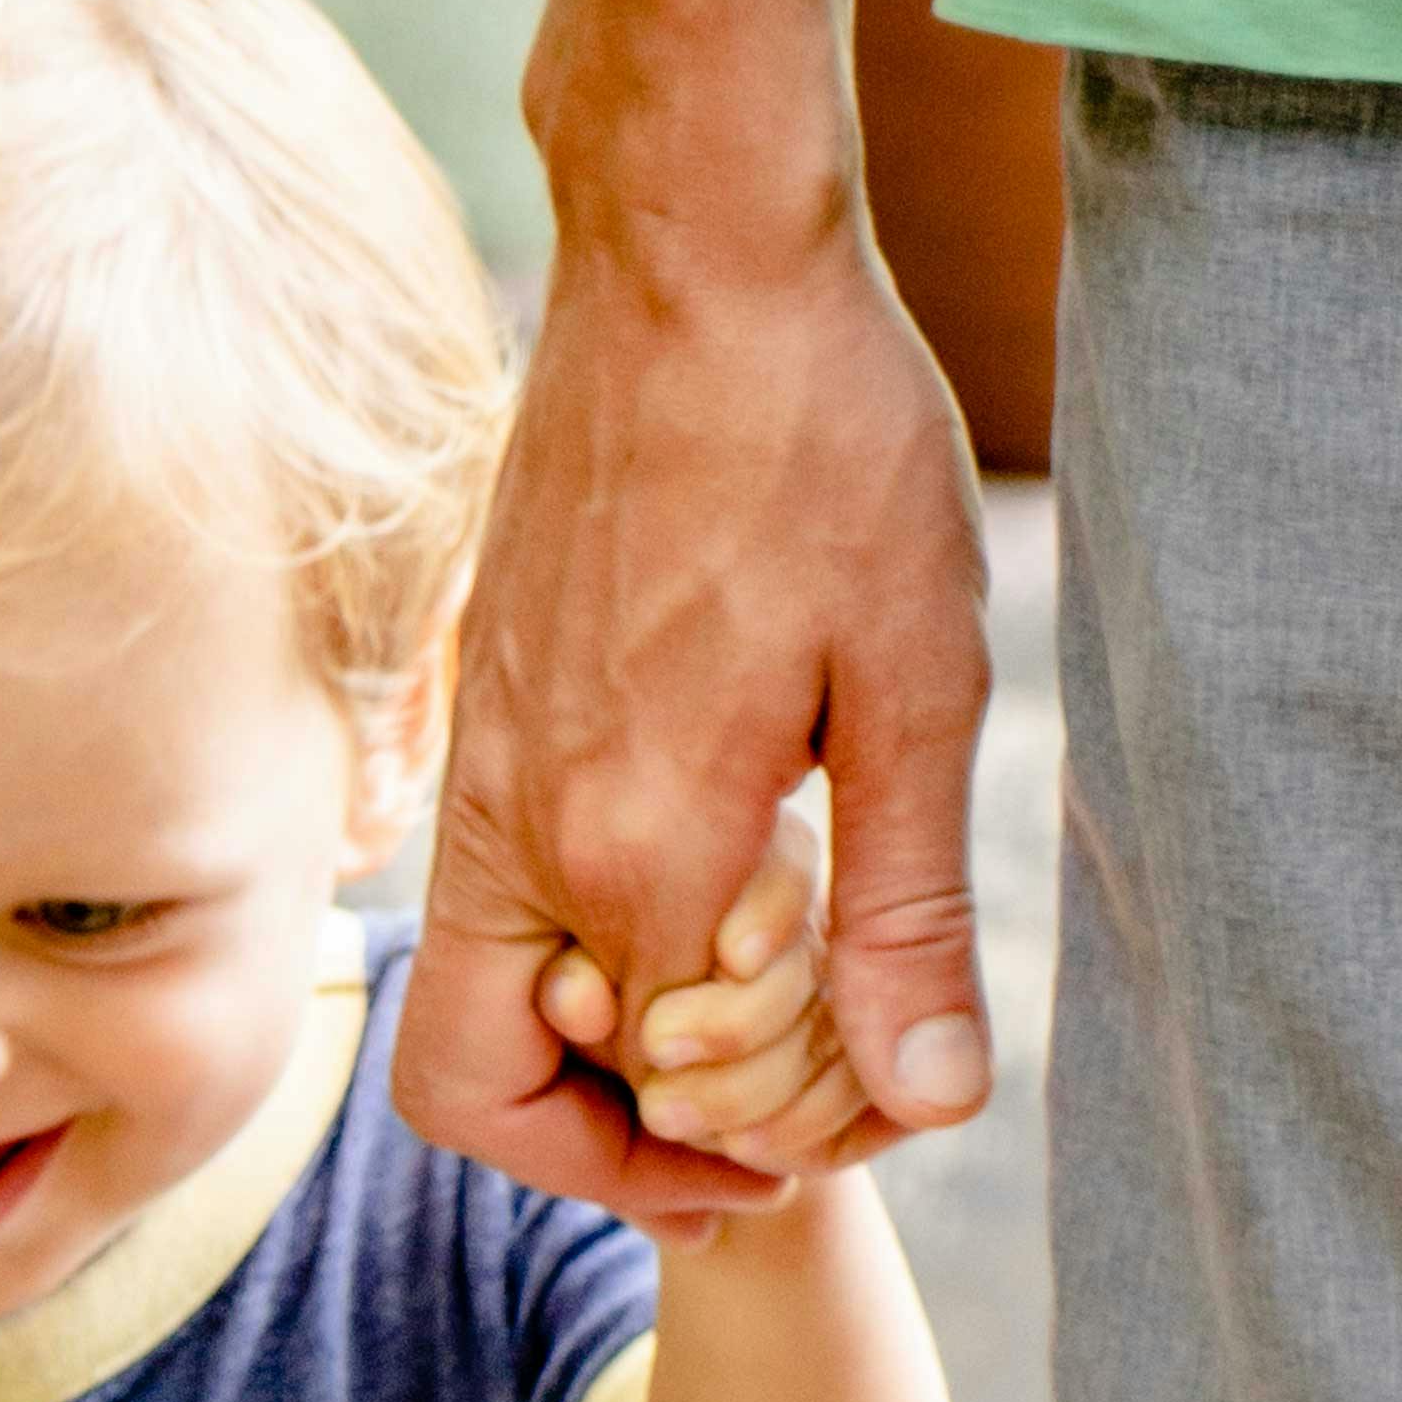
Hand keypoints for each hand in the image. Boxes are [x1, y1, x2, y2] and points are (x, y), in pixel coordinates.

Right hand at [401, 212, 994, 1234]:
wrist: (694, 254)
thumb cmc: (825, 441)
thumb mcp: (915, 688)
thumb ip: (905, 913)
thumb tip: (928, 1102)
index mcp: (633, 845)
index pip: (657, 1092)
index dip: (757, 1136)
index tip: (854, 1112)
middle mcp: (521, 827)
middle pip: (494, 1096)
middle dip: (619, 1147)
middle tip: (765, 1126)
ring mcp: (481, 766)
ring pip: (473, 1002)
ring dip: (588, 1056)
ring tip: (740, 1019)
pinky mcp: (482, 709)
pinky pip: (488, 897)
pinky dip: (572, 949)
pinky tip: (703, 884)